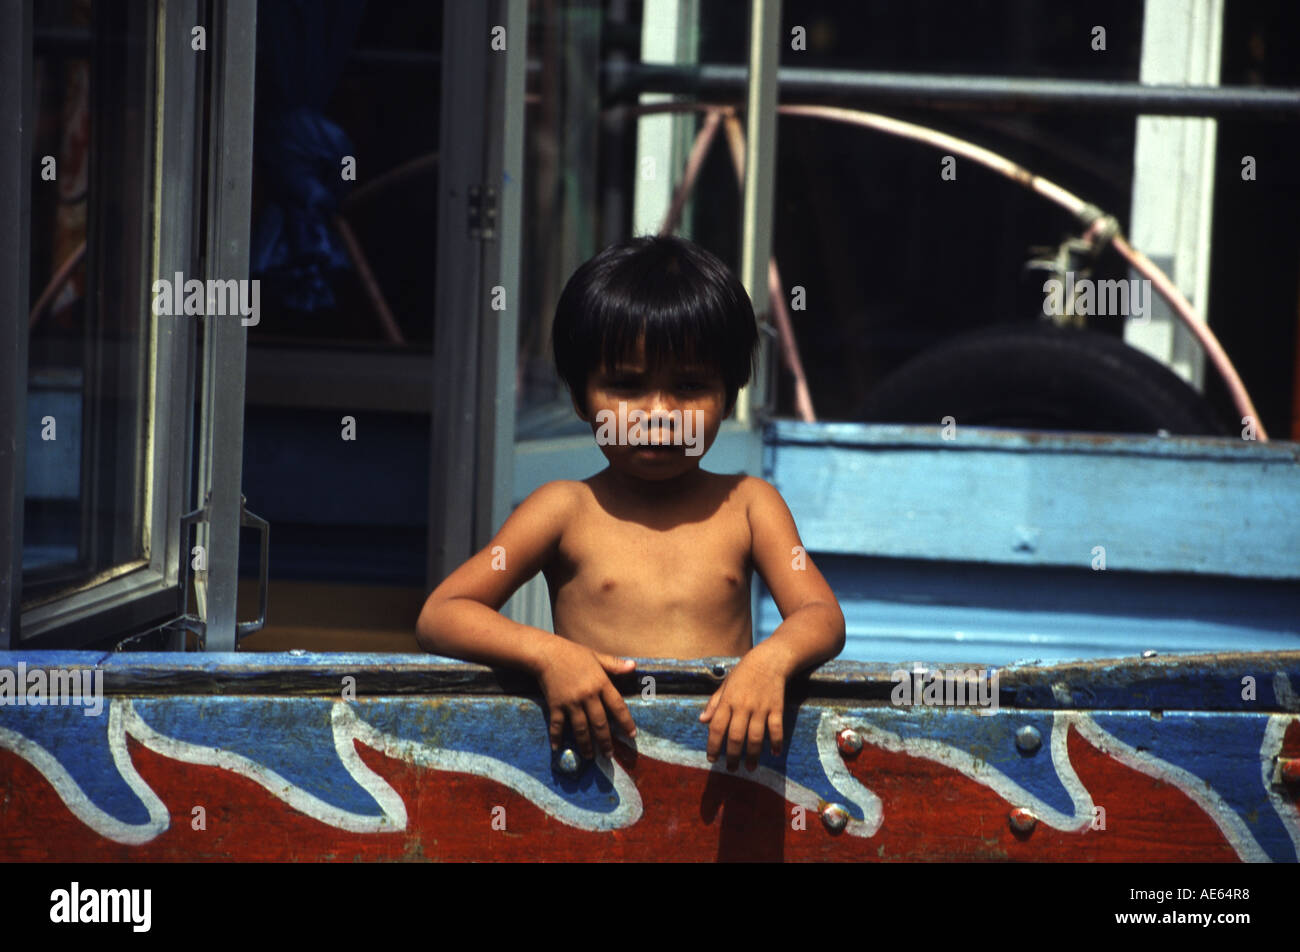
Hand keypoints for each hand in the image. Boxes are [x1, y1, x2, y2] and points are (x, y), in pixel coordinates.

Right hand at [535, 638, 637, 759]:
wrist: (546, 653)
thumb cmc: (573, 653)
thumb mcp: (596, 656)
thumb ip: (614, 664)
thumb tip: (634, 666)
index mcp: (601, 683)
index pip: (618, 706)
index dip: (626, 722)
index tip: (632, 735)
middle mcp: (588, 696)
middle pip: (600, 724)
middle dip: (605, 742)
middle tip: (609, 755)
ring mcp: (571, 702)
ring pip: (581, 729)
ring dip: (586, 745)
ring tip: (590, 756)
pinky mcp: (556, 705)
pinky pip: (557, 725)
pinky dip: (557, 737)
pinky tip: (558, 748)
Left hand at [699, 648, 786, 770]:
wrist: (770, 659)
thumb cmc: (744, 672)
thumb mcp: (725, 684)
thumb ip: (714, 703)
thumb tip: (702, 721)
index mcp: (728, 701)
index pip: (716, 727)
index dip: (713, 745)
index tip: (712, 759)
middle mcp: (743, 706)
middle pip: (736, 737)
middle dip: (732, 756)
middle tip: (732, 769)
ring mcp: (761, 708)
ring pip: (755, 737)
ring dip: (753, 755)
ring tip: (750, 767)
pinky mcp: (776, 708)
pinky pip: (776, 729)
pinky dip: (776, 742)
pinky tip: (774, 753)